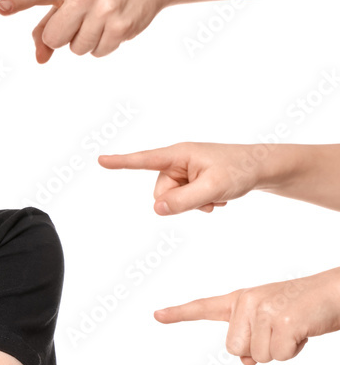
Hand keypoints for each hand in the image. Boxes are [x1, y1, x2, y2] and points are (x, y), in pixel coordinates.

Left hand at [0, 0, 165, 62]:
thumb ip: (46, 24)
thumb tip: (40, 58)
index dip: (18, 1)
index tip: (0, 7)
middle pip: (54, 37)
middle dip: (62, 35)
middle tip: (79, 18)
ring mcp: (106, 9)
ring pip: (75, 49)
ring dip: (83, 41)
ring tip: (98, 20)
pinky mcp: (122, 27)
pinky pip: (97, 53)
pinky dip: (101, 45)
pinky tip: (111, 26)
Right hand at [99, 143, 262, 214]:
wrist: (264, 168)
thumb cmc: (240, 170)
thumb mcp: (214, 188)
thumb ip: (184, 200)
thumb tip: (156, 209)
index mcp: (178, 154)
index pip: (143, 160)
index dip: (120, 162)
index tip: (100, 160)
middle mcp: (177, 160)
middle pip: (161, 191)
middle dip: (181, 201)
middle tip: (209, 198)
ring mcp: (185, 170)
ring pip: (173, 198)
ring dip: (193, 204)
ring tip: (217, 198)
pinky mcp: (193, 178)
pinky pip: (184, 199)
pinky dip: (200, 203)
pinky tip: (218, 199)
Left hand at [156, 268, 339, 364]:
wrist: (334, 292)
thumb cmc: (304, 308)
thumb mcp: (272, 321)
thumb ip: (252, 338)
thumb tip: (246, 361)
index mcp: (241, 300)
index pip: (204, 307)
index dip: (179, 313)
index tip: (156, 315)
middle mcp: (247, 302)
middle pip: (235, 350)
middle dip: (261, 349)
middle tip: (282, 330)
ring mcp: (264, 310)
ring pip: (259, 356)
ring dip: (281, 349)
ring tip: (295, 327)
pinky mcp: (283, 322)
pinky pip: (279, 356)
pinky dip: (294, 351)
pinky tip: (303, 331)